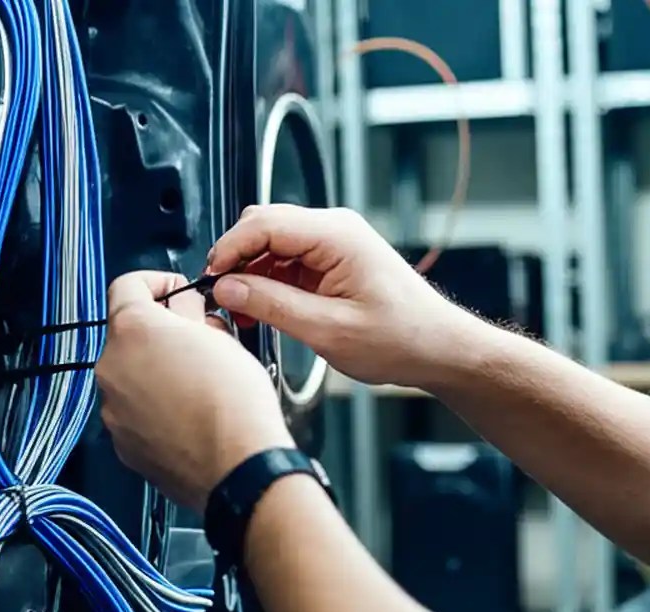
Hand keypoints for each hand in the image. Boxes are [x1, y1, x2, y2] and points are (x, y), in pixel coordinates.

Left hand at [97, 271, 295, 511]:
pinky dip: (154, 407)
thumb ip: (191, 313)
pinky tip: (188, 413)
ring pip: (130, 375)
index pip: (127, 284)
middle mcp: (113, 367)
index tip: (175, 291)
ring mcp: (113, 408)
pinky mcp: (122, 441)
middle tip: (198, 339)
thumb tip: (184, 305)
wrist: (238, 467)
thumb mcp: (222, 338)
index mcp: (134, 330)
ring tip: (198, 383)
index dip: (158, 282)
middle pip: (129, 334)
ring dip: (157, 371)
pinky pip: (133, 411)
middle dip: (162, 332)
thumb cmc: (235, 406)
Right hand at [207, 204, 467, 387]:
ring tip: (243, 313)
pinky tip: (263, 311)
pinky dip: (268, 283)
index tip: (210, 278)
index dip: (229, 248)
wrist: (439, 349)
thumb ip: (273, 305)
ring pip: (271, 245)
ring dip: (250, 275)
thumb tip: (228, 288)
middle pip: (263, 227)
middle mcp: (334, 230)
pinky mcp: (331, 261)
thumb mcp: (328, 330)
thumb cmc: (402, 339)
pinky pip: (286, 261)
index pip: (264, 223)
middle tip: (221, 298)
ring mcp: (333, 244)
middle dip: (236, 260)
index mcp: (336, 235)